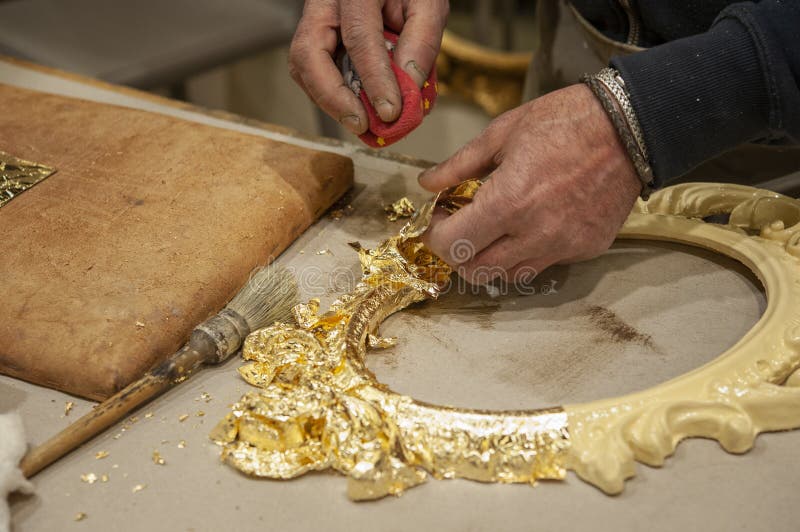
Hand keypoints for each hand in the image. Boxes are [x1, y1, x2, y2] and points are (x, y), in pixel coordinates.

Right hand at [289, 0, 448, 134]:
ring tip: (361, 121)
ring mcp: (313, 20)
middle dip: (333, 97)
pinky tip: (354, 107)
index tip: (390, 112)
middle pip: (308, 54)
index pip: (359, 38)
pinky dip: (330, 95)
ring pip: (302, 66)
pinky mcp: (314, 37)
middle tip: (362, 125)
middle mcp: (324, 4)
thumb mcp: (428, 3)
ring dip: (329, 101)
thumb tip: (410, 86)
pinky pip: (311, 71)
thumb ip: (423, 39)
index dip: (374, 80)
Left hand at [418, 84, 641, 285]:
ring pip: (509, 275)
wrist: (630, 125)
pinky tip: (530, 223)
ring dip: (490, 257)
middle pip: (475, 271)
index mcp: (509, 202)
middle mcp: (535, 234)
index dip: (436, 235)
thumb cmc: (565, 120)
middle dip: (458, 251)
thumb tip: (428, 183)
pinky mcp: (587, 248)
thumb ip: (459, 164)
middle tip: (460, 225)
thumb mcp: (502, 132)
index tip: (440, 217)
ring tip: (493, 226)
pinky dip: (527, 251)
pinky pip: (544, 263)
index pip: (452, 245)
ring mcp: (564, 246)